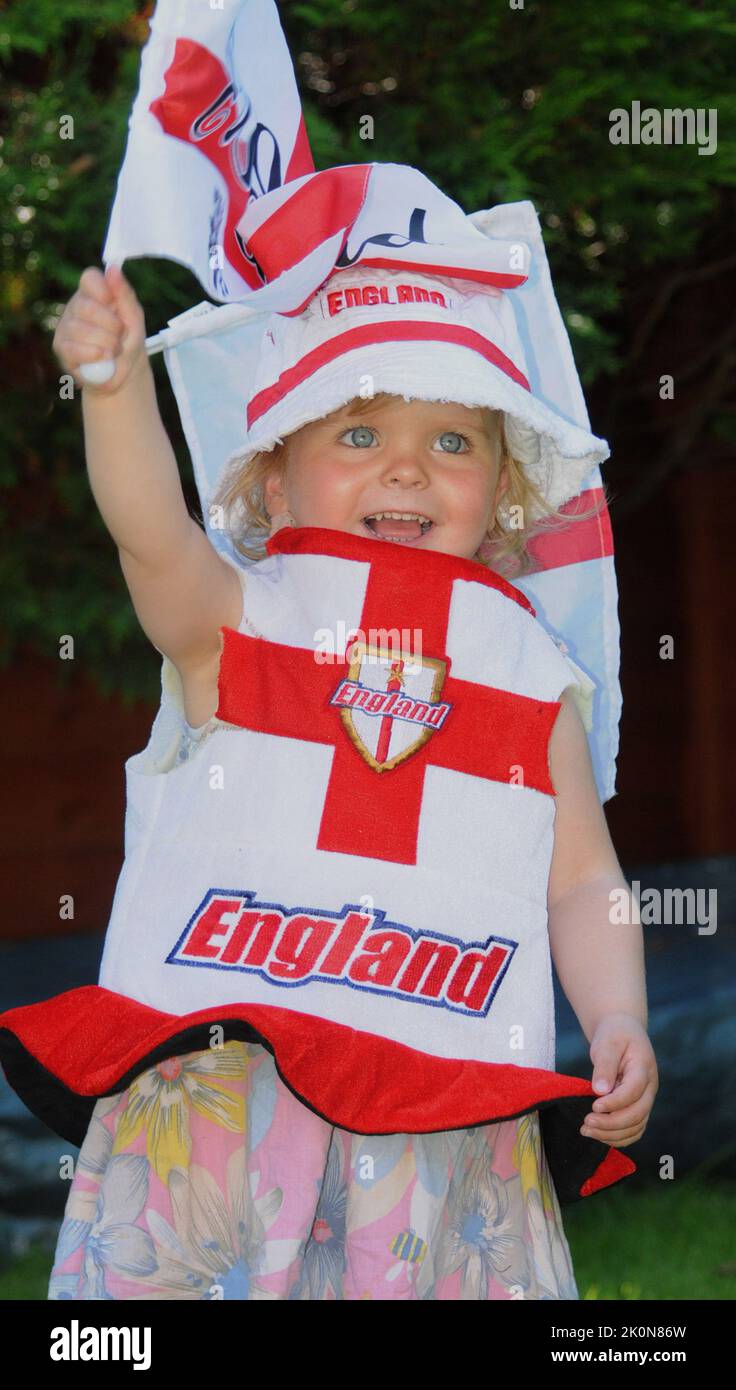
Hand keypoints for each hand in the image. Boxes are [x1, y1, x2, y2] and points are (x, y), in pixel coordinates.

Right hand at [52, 264, 147, 394]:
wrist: (125, 372)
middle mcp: (75, 306)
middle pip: (87, 307)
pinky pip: (74, 349)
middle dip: (112, 326)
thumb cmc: (128, 340)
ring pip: (81, 330)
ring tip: (114, 349)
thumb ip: (124, 293)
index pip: (90, 278)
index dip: (104, 291)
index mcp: (92, 293)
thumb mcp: (133, 316)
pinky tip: (103, 358)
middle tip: (120, 335)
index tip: (114, 305)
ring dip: (107, 344)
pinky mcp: (60, 347)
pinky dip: (95, 355)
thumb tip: (113, 268)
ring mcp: (65, 326)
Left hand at [580, 1012, 657, 1146]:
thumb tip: (600, 1091)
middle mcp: (650, 1088)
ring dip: (611, 1134)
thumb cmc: (614, 1035)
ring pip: (635, 1127)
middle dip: (611, 1123)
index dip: (615, 1102)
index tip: (594, 1106)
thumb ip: (605, 1065)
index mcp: (644, 1068)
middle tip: (586, 1122)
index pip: (634, 1091)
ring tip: (586, 1130)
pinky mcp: (638, 1108)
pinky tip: (597, 1134)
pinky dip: (617, 1137)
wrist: (622, 1033)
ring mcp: (645, 1100)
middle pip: (637, 1114)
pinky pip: (632, 1131)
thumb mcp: (607, 1043)